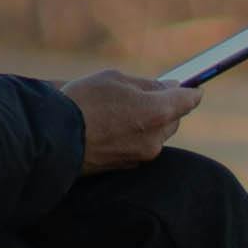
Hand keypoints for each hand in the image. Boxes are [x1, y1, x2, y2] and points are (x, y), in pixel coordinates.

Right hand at [70, 68, 187, 173]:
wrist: (54, 139)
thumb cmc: (83, 102)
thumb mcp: (115, 80)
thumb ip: (147, 84)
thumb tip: (167, 87)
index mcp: (158, 112)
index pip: (188, 100)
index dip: (192, 91)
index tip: (194, 87)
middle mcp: (155, 138)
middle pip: (173, 119)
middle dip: (165, 107)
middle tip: (146, 95)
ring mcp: (142, 156)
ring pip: (156, 136)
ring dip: (148, 123)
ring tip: (121, 111)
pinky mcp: (127, 167)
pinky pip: (140, 147)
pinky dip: (134, 137)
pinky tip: (112, 127)